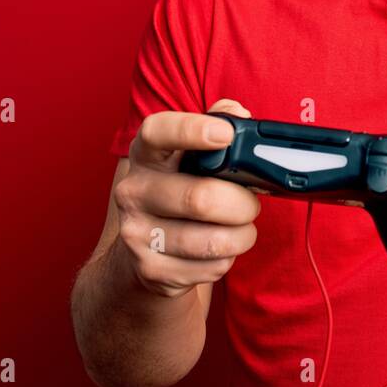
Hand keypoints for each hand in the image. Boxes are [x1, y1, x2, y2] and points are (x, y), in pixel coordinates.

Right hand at [114, 99, 260, 298]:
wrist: (143, 253)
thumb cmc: (181, 191)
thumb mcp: (191, 156)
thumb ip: (217, 125)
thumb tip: (241, 116)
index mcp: (146, 154)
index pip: (158, 132)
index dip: (192, 129)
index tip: (225, 134)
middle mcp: (134, 191)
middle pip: (201, 198)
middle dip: (242, 203)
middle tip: (252, 203)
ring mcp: (137, 233)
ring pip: (213, 239)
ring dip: (242, 235)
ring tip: (241, 227)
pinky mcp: (151, 270)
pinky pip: (211, 266)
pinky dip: (229, 258)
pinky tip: (219, 249)